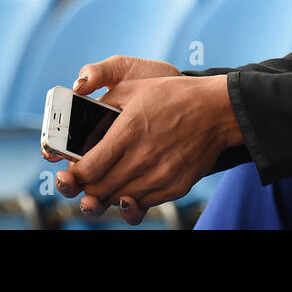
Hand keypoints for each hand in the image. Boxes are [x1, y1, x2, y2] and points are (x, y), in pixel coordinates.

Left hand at [51, 69, 240, 224]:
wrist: (218, 109)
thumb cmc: (174, 95)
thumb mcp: (134, 87)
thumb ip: (102, 104)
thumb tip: (78, 123)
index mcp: (129, 131)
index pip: (86, 171)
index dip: (73, 175)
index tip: (73, 171)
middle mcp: (143, 157)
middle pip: (97, 191)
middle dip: (86, 187)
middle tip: (88, 178)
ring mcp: (160, 175)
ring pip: (117, 201)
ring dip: (108, 193)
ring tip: (111, 179)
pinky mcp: (175, 187)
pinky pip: (142, 204)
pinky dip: (133, 197)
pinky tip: (135, 181)